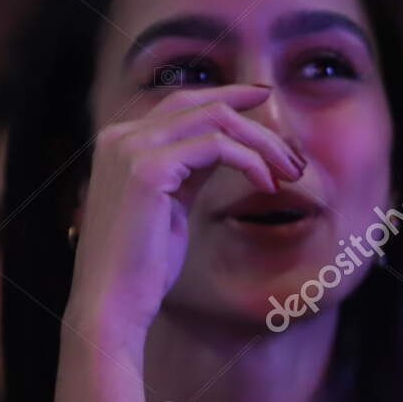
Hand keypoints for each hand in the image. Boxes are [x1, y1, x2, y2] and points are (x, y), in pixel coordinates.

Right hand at [67, 83, 303, 342]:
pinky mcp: (148, 169)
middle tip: (290, 148)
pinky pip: (216, 146)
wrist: (112, 305)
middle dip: (251, 114)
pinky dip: (250, 160)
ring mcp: (131, 149)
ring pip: (214, 119)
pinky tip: (266, 184)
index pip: (182, 103)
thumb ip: (188, 172)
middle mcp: (120, 136)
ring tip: (289, 171)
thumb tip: (223, 149)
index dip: (227, 96)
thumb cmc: (141, 268)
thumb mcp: (170, 206)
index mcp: (120, 142)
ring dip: (261, 142)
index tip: (265, 103)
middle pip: (200, 103)